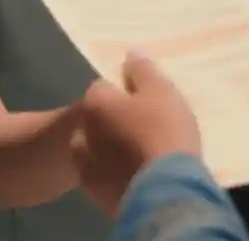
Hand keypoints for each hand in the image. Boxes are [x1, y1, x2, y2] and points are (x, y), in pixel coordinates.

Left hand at [71, 51, 201, 215]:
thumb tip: (130, 53)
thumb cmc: (164, 133)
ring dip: (111, 150)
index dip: (125, 94)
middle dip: (113, 123)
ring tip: (141, 157)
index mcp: (94, 104)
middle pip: (96, 120)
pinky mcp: (95, 195)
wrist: (165, 193)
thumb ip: (143, 70)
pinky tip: (138, 178)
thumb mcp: (162, 92)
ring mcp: (85, 167)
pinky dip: (115, 175)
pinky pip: (104, 177)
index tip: (145, 104)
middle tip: (144, 130)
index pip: (103, 88)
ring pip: (97, 150)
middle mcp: (82, 133)